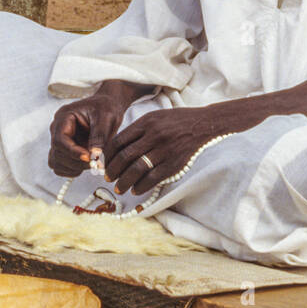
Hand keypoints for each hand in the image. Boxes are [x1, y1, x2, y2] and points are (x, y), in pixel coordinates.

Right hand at [48, 90, 127, 177]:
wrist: (109, 106)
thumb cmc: (107, 107)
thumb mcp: (106, 117)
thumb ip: (99, 136)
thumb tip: (94, 156)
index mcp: (64, 117)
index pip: (59, 140)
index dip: (72, 152)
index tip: (89, 158)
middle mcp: (58, 129)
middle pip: (57, 154)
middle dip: (76, 162)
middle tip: (95, 162)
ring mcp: (60, 141)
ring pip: (56, 162)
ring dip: (73, 168)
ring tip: (92, 163)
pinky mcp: (65, 150)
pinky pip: (60, 167)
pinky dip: (72, 170)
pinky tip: (87, 164)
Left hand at [105, 106, 221, 196]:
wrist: (202, 124)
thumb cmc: (175, 121)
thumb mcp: (154, 117)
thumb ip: (137, 130)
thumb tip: (117, 148)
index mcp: (146, 123)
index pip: (119, 141)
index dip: (108, 156)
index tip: (104, 164)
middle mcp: (154, 136)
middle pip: (125, 157)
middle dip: (113, 171)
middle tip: (108, 179)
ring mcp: (164, 150)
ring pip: (137, 170)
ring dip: (124, 182)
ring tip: (119, 188)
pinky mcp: (174, 163)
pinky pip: (153, 178)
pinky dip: (141, 186)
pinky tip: (136, 190)